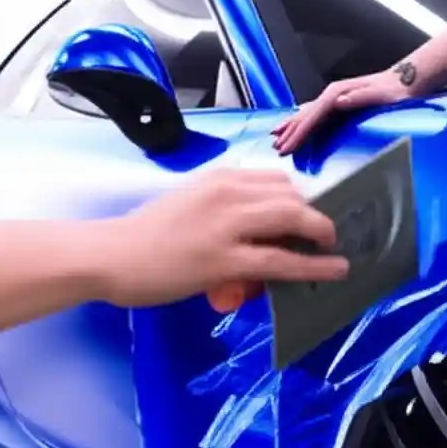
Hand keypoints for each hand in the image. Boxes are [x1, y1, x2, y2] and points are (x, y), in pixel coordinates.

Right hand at [91, 169, 348, 306]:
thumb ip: (225, 211)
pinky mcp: (225, 259)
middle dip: (317, 214)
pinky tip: (333, 269)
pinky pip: (281, 260)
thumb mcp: (190, 205)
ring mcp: (227, 224)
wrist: (110, 255)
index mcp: (219, 177)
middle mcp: (227, 192)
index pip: (275, 179)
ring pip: (293, 219)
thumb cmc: (145, 236)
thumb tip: (258, 234)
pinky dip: (314, 265)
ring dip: (322, 234)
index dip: (301, 198)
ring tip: (335, 250)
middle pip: (291, 194)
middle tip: (327, 234)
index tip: (312, 213)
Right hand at [273, 69, 416, 153]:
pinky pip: (316, 114)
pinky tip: (296, 126)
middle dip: (290, 132)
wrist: (405, 82)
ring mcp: (336, 97)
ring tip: (276, 137)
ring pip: (307, 113)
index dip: (298, 133)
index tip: (287, 146)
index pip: (313, 116)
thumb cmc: (395, 92)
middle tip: (277, 148)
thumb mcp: (381, 95)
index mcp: (338, 93)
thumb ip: (360, 97)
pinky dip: (303, 121)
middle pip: (305, 114)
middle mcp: (333, 94)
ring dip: (292, 126)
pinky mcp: (340, 102)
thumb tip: (338, 102)